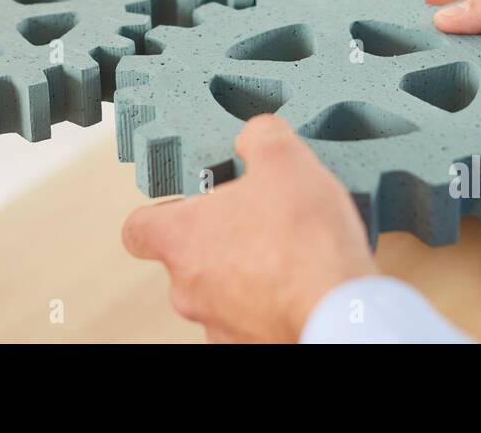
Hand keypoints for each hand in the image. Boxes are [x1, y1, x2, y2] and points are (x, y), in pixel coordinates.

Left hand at [122, 115, 374, 341]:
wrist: (343, 310)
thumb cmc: (305, 243)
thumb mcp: (284, 158)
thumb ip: (259, 137)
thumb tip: (256, 134)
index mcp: (182, 239)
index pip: (138, 228)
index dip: (159, 212)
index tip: (184, 203)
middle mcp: (188, 288)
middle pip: (185, 258)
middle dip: (218, 238)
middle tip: (254, 219)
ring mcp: (217, 323)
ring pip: (218, 291)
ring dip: (244, 273)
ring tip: (285, 252)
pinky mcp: (249, 344)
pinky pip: (250, 318)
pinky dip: (269, 302)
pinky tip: (299, 283)